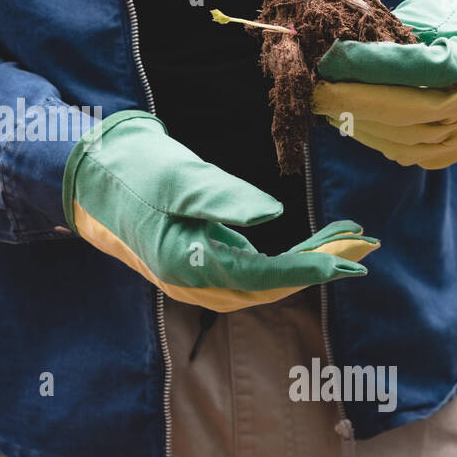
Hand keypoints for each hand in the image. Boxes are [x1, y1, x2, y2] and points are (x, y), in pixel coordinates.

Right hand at [62, 111, 377, 312]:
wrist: (89, 177)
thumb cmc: (132, 170)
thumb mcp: (177, 175)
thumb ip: (222, 197)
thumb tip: (272, 214)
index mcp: (187, 263)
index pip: (263, 275)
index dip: (311, 269)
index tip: (352, 259)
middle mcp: (193, 283)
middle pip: (271, 286)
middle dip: (321, 266)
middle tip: (367, 244)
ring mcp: (194, 280)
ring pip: (264, 284)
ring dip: (308, 266)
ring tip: (349, 242)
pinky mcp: (197, 267)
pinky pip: (251, 275)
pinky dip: (286, 263)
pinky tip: (310, 247)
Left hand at [311, 0, 456, 169]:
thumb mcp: (435, 12)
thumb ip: (394, 32)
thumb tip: (341, 52)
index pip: (416, 67)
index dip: (369, 66)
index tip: (331, 60)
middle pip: (409, 112)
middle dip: (356, 103)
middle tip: (318, 92)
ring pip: (408, 139)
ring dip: (362, 126)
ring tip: (330, 109)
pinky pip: (414, 154)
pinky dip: (380, 141)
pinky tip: (355, 124)